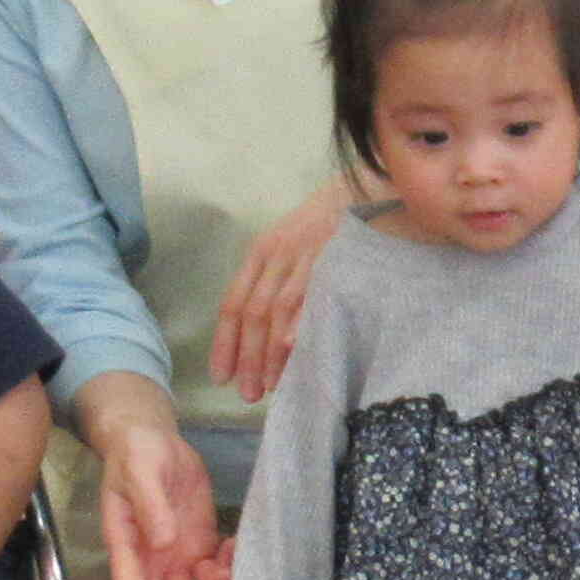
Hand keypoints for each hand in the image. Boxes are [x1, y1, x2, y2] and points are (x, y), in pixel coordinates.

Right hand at [96, 414, 233, 579]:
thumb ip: (150, 507)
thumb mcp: (141, 473)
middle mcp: (149, 559)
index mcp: (126, 545)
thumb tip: (163, 544)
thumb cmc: (137, 454)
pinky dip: (226, 570)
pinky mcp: (197, 547)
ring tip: (228, 563)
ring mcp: (175, 556)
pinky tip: (234, 547)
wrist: (154, 440)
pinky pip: (212, 574)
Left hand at [209, 181, 353, 403]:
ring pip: (276, 309)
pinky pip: (309, 296)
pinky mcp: (329, 257)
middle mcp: (275, 254)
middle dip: (246, 356)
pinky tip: (291, 349)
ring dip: (269, 351)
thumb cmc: (324, 227)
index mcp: (260, 253)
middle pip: (251, 312)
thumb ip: (275, 283)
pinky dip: (298, 323)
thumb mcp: (290, 248)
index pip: (233, 303)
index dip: (225, 343)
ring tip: (269, 385)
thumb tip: (265, 335)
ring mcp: (302, 255)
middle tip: (246, 392)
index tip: (221, 376)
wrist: (358, 187)